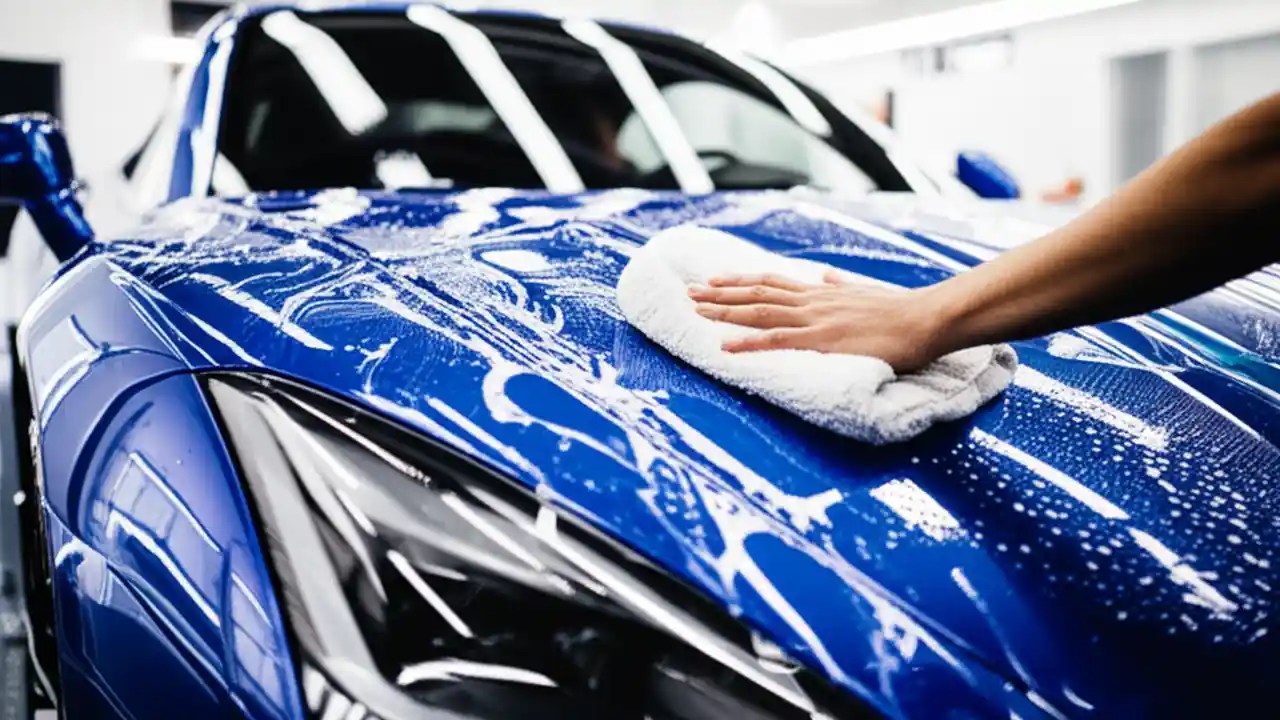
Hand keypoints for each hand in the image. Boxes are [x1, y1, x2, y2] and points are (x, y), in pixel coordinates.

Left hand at [688, 271, 944, 372]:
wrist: (925, 318)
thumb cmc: (904, 311)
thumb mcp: (867, 291)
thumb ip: (844, 284)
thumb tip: (828, 274)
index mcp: (822, 291)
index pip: (772, 282)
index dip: (741, 281)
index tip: (715, 280)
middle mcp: (812, 300)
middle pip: (756, 293)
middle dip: (720, 293)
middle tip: (689, 292)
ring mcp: (814, 319)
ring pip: (758, 312)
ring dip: (723, 311)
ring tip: (695, 311)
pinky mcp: (821, 340)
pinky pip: (775, 341)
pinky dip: (746, 343)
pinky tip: (723, 346)